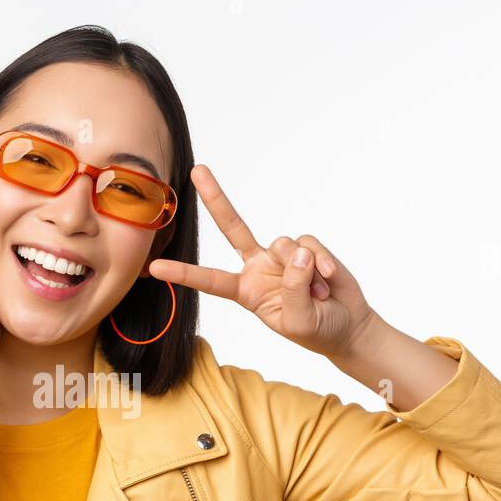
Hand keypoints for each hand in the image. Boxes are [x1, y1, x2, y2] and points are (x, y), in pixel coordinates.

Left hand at [148, 165, 381, 359]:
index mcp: (245, 291)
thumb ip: (292, 290)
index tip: (155, 267)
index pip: (210, 280)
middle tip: (197, 171)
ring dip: (304, 272)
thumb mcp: (298, 321)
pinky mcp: (306, 247)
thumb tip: (298, 253)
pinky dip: (321, 262)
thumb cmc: (315, 329)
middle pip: (233, 228)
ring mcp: (281, 255)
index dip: (184, 273)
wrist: (345, 325)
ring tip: (317, 294)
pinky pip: (308, 244)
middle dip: (215, 198)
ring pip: (282, 244)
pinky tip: (328, 280)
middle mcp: (257, 267)